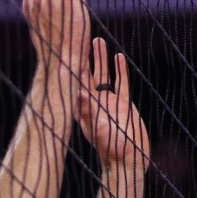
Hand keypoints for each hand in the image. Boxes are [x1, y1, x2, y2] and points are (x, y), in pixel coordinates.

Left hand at [77, 38, 149, 171]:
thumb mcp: (100, 131)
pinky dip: (120, 70)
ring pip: (104, 75)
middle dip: (85, 55)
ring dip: (101, 59)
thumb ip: (91, 113)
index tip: (67, 47)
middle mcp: (95, 103)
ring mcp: (110, 102)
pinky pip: (121, 83)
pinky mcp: (124, 105)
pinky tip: (119, 56)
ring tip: (98, 40)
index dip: (72, 64)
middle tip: (82, 36)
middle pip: (88, 73)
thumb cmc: (112, 150)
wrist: (129, 162)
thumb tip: (78, 93)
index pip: (76, 81)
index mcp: (85, 108)